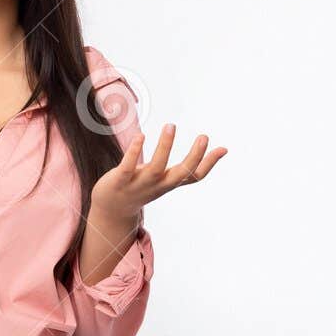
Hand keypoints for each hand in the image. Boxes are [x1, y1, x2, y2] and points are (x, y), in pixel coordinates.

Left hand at [90, 123, 225, 220]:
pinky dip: (135, 151)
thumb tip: (196, 159)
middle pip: (180, 174)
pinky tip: (141, 135)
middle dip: (194, 156)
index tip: (223, 148)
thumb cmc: (143, 187)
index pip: (194, 177)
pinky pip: (128, 166)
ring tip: (171, 126)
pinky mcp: (120, 180)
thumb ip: (182, 169)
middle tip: (204, 136)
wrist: (113, 209)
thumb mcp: (166, 180)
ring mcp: (139, 184)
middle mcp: (158, 185)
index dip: (209, 164)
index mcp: (169, 182)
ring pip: (156, 168)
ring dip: (165, 147)